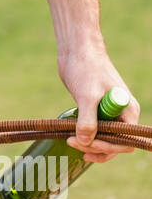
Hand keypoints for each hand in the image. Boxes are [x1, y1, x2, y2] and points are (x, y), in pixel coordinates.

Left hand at [59, 45, 140, 163]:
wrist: (77, 51)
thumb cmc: (86, 69)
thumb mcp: (87, 96)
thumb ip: (88, 121)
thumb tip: (85, 142)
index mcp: (128, 111)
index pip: (125, 141)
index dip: (108, 147)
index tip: (87, 144)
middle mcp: (122, 114)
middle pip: (115, 143)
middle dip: (96, 147)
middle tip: (72, 142)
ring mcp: (109, 112)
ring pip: (104, 138)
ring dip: (90, 144)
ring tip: (70, 142)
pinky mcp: (96, 110)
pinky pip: (95, 130)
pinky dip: (85, 136)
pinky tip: (72, 138)